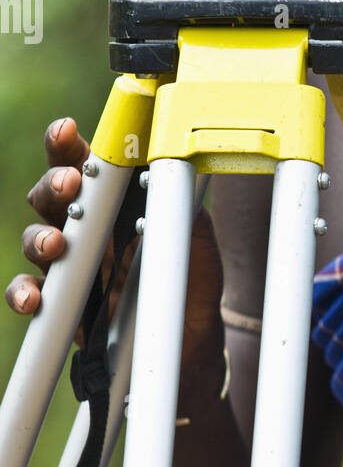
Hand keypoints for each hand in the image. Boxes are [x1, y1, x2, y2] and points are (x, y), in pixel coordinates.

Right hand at [5, 117, 224, 369]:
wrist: (191, 335)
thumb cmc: (189, 275)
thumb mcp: (195, 235)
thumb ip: (181, 202)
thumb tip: (175, 168)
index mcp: (112, 200)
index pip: (82, 162)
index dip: (67, 143)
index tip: (66, 130)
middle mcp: (83, 225)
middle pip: (50, 194)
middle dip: (54, 184)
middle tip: (70, 184)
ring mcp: (68, 263)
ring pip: (34, 239)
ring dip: (40, 237)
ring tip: (56, 244)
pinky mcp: (60, 302)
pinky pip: (29, 292)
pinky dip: (24, 293)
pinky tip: (34, 298)